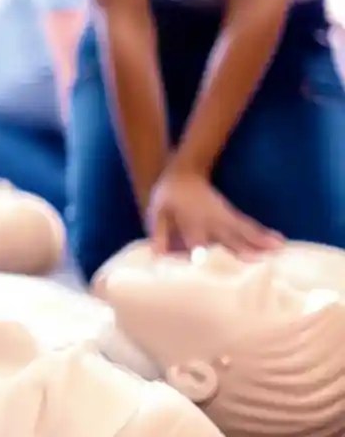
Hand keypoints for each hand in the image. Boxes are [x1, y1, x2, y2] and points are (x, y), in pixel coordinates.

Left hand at [146, 168, 282, 255]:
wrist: (183, 174)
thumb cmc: (168, 199)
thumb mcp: (157, 213)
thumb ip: (159, 234)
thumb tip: (159, 256)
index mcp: (190, 219)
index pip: (195, 237)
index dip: (199, 248)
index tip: (206, 261)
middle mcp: (211, 218)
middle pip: (228, 234)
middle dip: (242, 247)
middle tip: (259, 261)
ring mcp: (225, 215)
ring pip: (244, 229)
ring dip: (260, 240)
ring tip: (278, 249)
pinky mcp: (232, 215)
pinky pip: (249, 225)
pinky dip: (263, 234)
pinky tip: (279, 242)